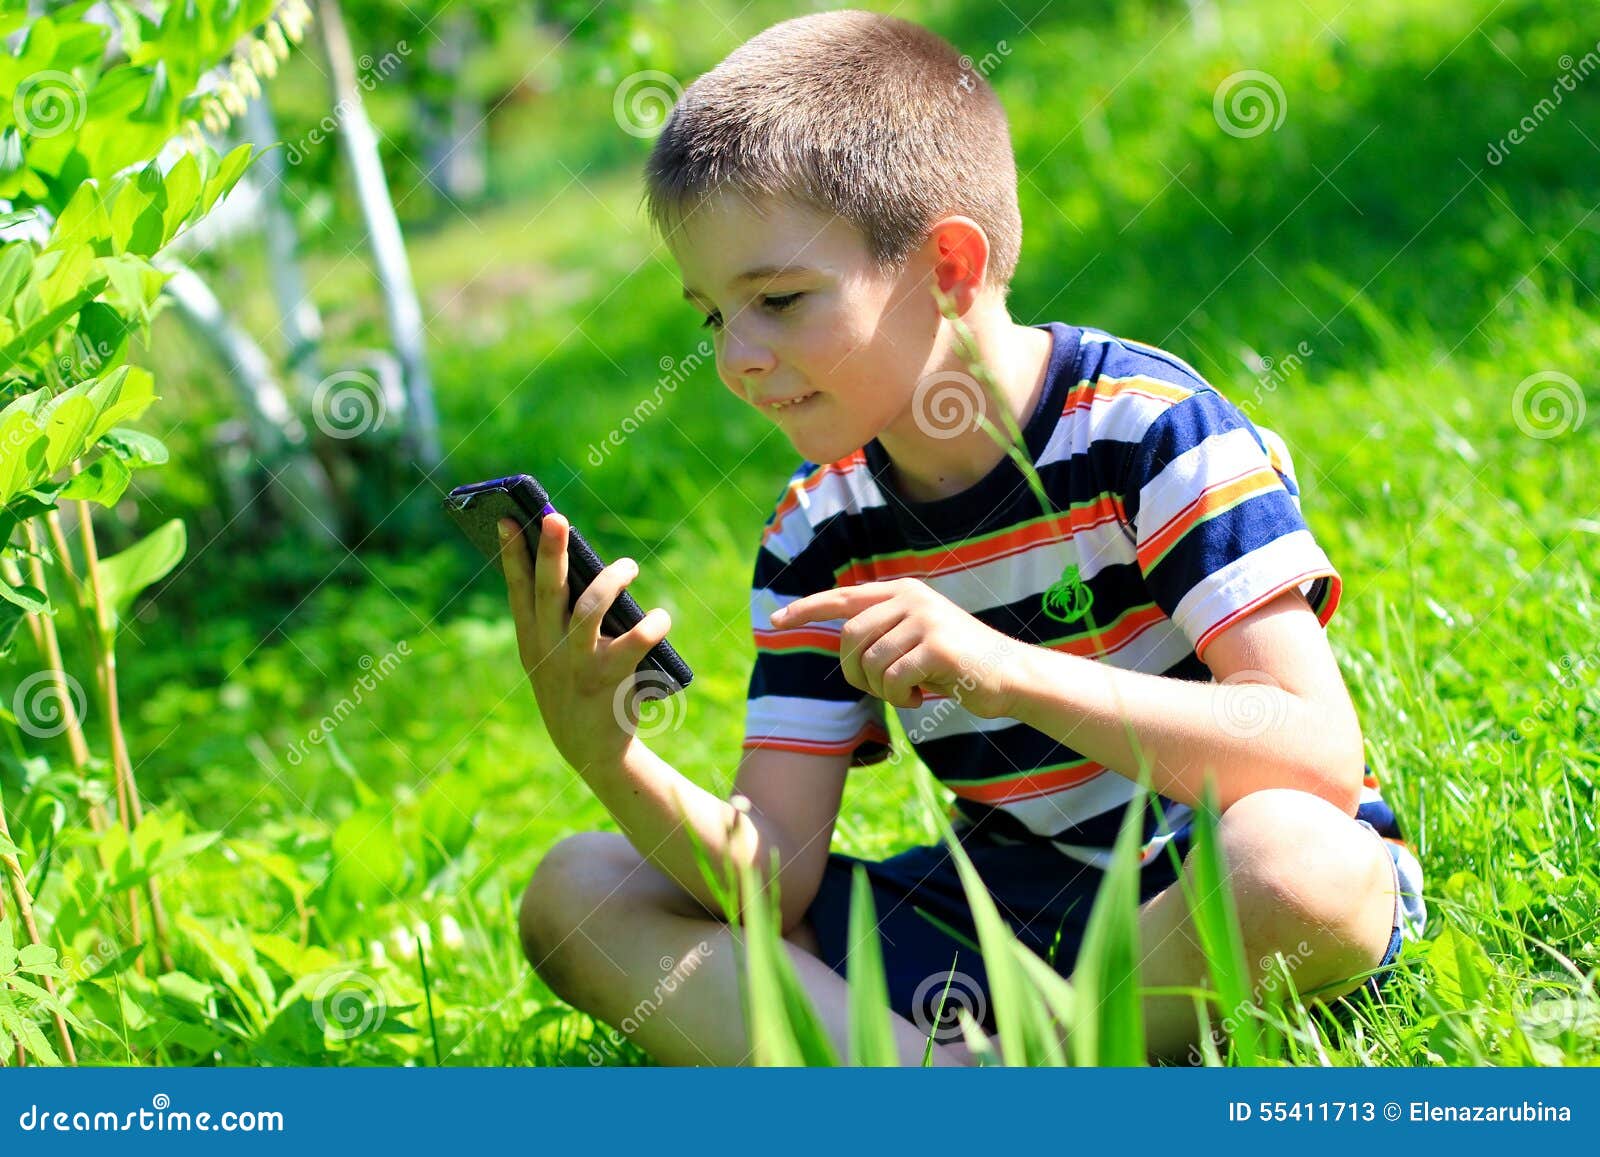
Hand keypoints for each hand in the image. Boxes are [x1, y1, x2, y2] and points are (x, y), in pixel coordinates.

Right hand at [498, 513, 672, 769]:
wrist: (591, 750)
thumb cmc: (575, 688)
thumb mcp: (552, 657)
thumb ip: (556, 620)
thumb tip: (574, 566)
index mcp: (532, 640)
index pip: (518, 590)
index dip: (512, 554)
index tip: (510, 519)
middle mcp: (549, 650)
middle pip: (548, 592)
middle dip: (551, 552)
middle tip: (556, 516)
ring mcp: (578, 665)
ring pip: (589, 610)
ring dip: (611, 580)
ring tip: (629, 566)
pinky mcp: (609, 679)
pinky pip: (636, 641)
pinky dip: (653, 623)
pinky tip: (661, 615)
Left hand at [770, 578, 1023, 717]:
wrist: (1010, 676)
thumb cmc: (958, 664)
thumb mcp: (917, 638)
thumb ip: (885, 632)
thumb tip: (843, 644)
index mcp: (903, 592)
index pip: (843, 597)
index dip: (806, 609)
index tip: (775, 620)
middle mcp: (911, 598)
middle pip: (849, 638)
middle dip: (853, 673)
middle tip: (878, 690)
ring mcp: (925, 619)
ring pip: (870, 663)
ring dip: (882, 691)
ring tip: (906, 693)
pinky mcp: (936, 647)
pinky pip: (892, 679)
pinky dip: (899, 698)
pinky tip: (920, 698)